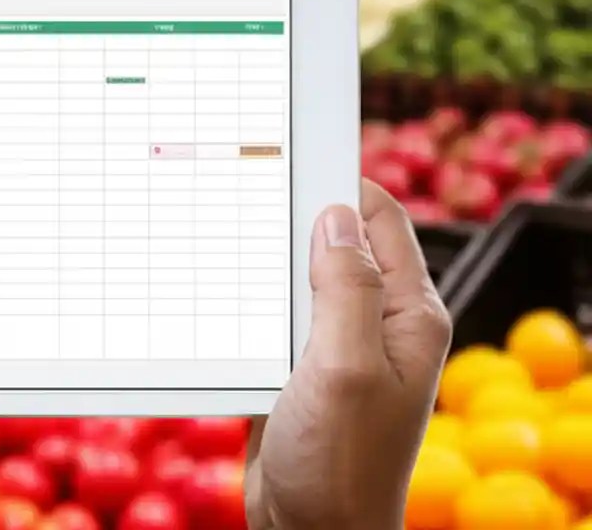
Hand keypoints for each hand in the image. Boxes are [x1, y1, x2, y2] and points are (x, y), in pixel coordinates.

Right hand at [245, 180, 452, 529]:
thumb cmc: (342, 465)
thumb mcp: (346, 369)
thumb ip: (345, 289)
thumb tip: (335, 217)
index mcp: (407, 317)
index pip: (380, 222)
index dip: (340, 184)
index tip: (291, 157)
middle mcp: (375, 325)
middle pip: (335, 243)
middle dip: (292, 219)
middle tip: (241, 197)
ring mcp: (335, 345)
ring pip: (297, 277)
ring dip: (263, 264)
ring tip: (219, 240)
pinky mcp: (298, 367)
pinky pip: (273, 315)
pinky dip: (247, 302)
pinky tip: (214, 296)